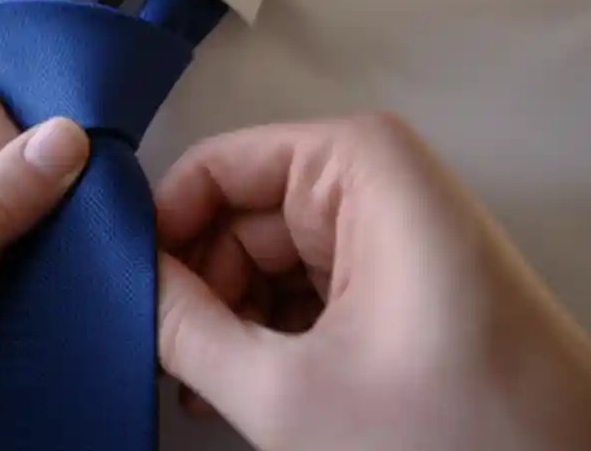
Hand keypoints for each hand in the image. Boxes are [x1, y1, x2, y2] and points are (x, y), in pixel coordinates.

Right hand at [155, 114, 590, 450]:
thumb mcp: (287, 391)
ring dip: (229, 319)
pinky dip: (268, 333)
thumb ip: (184, 331)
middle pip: (238, 214)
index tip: (126, 289)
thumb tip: (130, 287)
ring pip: (266, 257)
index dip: (161, 229)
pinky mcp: (399, 282)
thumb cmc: (464, 433)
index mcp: (356, 166)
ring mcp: (390, 233)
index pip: (214, 167)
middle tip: (161, 353)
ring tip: (202, 386)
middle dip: (196, 284)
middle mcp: (377, 183)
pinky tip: (242, 388)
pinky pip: (306, 287)